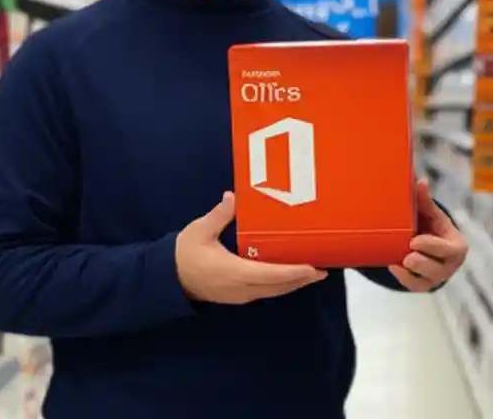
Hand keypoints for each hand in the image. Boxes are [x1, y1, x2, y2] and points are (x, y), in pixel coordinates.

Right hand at [176, 192, 326, 303]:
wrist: (168, 280)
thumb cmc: (184, 254)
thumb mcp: (200, 231)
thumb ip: (219, 215)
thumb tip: (233, 197)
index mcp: (233, 272)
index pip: (270, 274)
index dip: (293, 272)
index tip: (312, 267)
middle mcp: (241, 287)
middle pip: (278, 287)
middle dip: (302, 279)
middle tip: (324, 269)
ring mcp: (241, 295)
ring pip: (274, 292)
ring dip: (294, 283)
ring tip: (314, 274)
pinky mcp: (239, 296)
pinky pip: (266, 292)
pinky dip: (282, 285)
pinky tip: (291, 277)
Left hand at [388, 179, 467, 291]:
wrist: (429, 247)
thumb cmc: (432, 228)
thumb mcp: (432, 215)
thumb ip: (425, 201)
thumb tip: (420, 182)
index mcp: (457, 247)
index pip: (448, 250)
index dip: (431, 247)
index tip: (414, 241)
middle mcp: (450, 266)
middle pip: (435, 268)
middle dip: (419, 261)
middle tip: (406, 253)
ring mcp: (437, 278)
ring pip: (422, 280)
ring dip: (408, 270)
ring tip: (398, 258)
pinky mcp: (423, 286)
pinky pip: (412, 285)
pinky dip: (401, 276)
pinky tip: (393, 265)